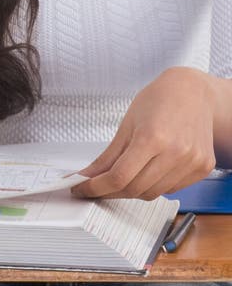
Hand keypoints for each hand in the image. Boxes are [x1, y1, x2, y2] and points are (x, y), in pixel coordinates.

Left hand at [72, 67, 216, 200]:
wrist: (193, 92)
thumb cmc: (159, 100)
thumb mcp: (127, 123)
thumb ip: (108, 155)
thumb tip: (88, 176)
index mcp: (152, 137)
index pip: (119, 177)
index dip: (97, 187)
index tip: (83, 189)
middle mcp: (175, 153)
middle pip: (135, 189)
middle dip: (111, 191)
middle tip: (98, 186)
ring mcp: (192, 163)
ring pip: (153, 194)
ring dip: (132, 190)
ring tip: (124, 176)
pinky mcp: (203, 169)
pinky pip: (171, 189)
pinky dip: (154, 186)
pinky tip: (148, 171)